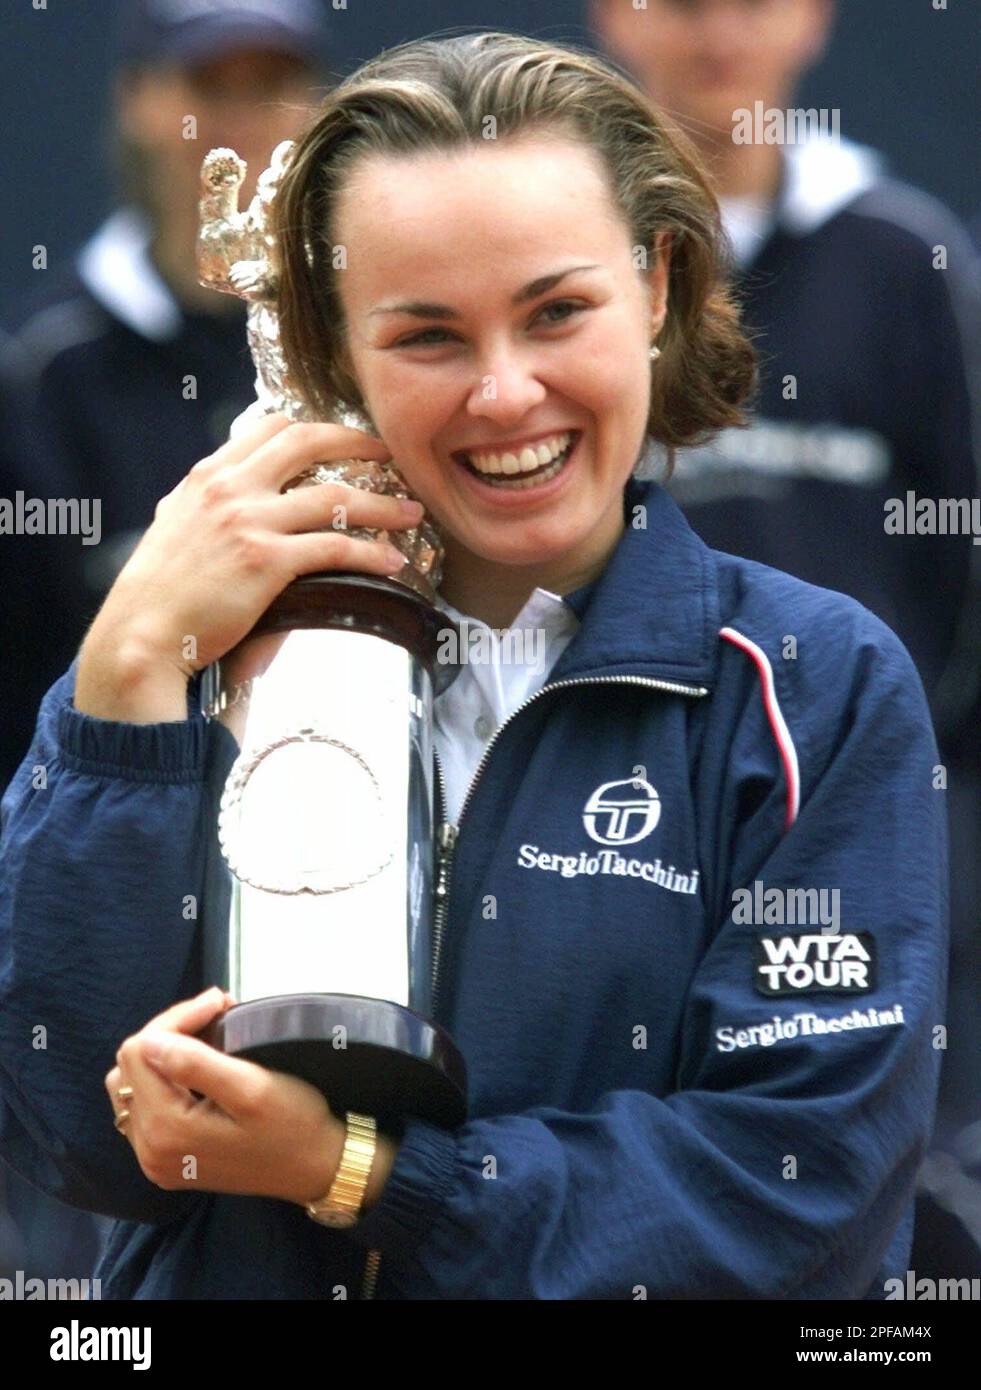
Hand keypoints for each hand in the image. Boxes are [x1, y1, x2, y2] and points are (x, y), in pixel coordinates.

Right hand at [75, 415, 424, 720]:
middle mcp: (232, 488)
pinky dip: (371, 553)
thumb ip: (207, 504)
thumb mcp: (175, 526)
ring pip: (336, 498)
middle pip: (309, 442)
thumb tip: (227, 499)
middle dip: (358, 442)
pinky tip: (391, 561)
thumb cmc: (159, 590)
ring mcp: (250, 522)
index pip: (270, 427)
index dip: (314, 428)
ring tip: (412, 512)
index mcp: (210, 475)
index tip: (344, 439)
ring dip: (383, 504)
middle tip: (389, 454)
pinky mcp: (267, 561)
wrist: (142, 633)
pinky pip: (336, 548)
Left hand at [105, 987, 347, 1205]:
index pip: (140, 1050)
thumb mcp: (252, 1087)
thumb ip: (195, 1063)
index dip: (177, 1019)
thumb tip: (149, 1041)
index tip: (219, 1005)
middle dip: (170, 1032)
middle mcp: (150, 1150)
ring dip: (162, 1054)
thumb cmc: (294, 1125)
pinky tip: (196, 1070)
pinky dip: (163, 1080)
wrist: (316, 1167)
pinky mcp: (166, 1160)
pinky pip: (144, 1108)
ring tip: (205, 1039)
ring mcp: (155, 1159)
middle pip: (130, 1066)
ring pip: (130, 1085)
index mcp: (167, 1130)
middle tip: (216, 1016)